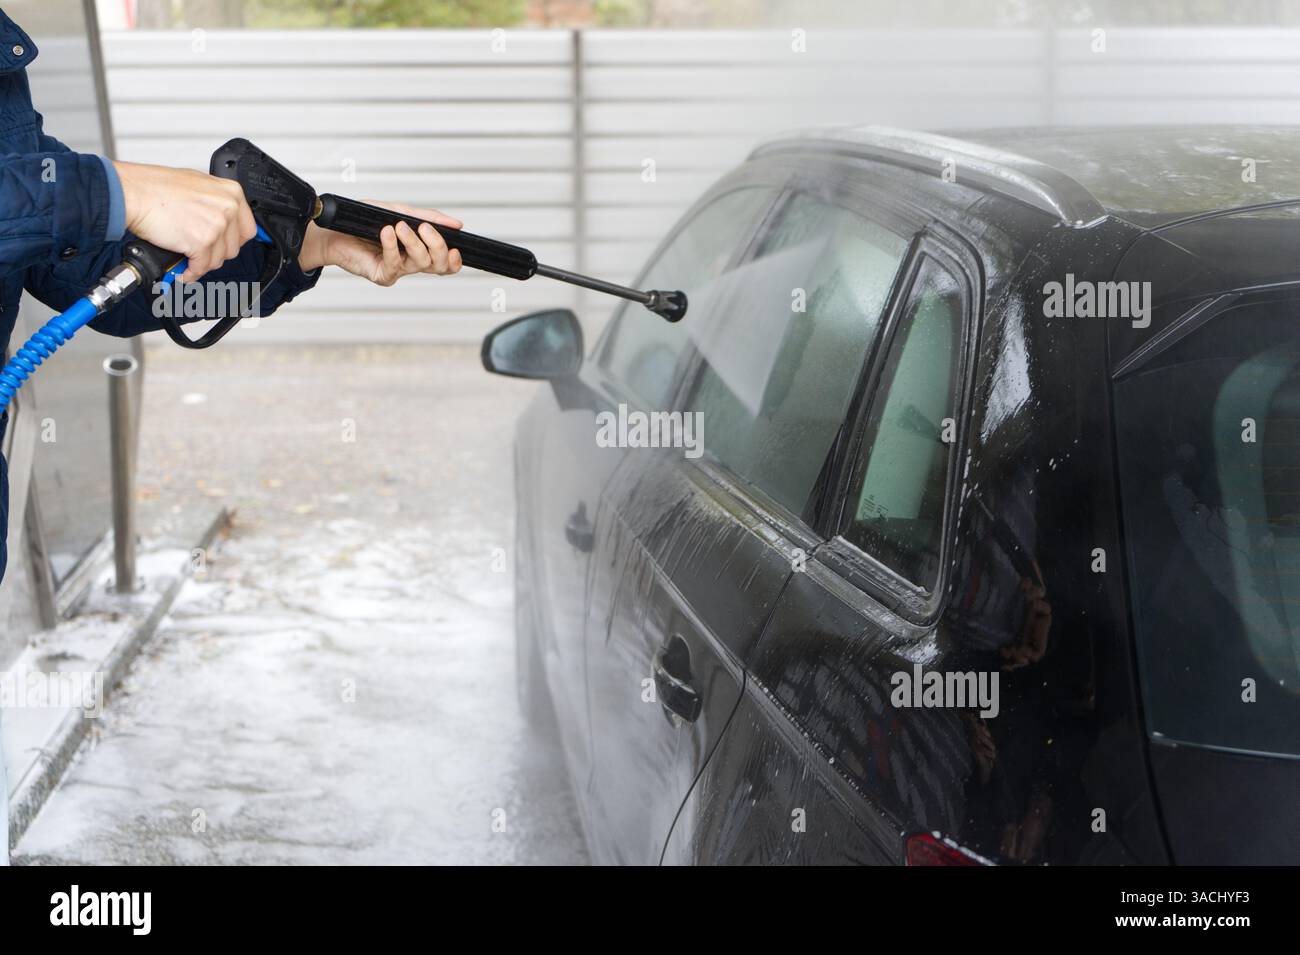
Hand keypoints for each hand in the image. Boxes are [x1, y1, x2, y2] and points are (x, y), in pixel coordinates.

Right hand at [112, 160, 257, 282]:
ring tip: (188, 258)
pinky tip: (182, 270)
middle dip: (216, 253)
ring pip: (218, 260)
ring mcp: (216, 226)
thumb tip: (222, 221)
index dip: (232, 241)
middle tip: (200, 251)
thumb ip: (215, 203)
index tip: (223, 246)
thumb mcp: (198, 185)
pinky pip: (201, 268)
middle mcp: (228, 208)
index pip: (247, 229)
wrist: (133, 192)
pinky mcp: (201, 243)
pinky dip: (190, 273)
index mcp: (231, 193)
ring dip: (202, 263)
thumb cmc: (155, 187)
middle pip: (233, 247)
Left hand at [298, 201, 463, 283]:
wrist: (333, 229)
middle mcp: (410, 262)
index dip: (454, 260)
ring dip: (413, 242)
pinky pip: (395, 264)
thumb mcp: (399, 211)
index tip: (456, 249)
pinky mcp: (382, 275)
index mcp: (418, 249)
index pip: (445, 262)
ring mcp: (397, 270)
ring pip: (420, 263)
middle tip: (426, 229)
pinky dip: (392, 245)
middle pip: (438, 265)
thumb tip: (456, 224)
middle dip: (437, 246)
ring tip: (400, 226)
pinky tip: (387, 232)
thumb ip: (427, 217)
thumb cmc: (364, 220)